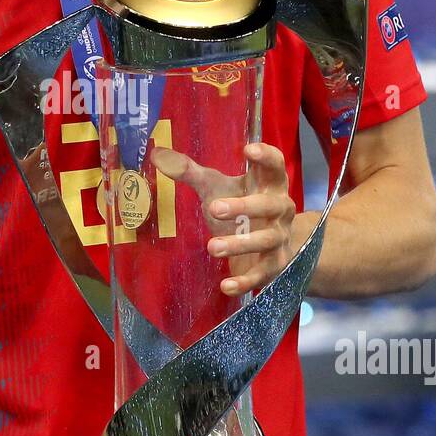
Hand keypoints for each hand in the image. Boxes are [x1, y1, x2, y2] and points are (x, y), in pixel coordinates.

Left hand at [152, 141, 296, 299]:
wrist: (270, 246)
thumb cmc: (240, 207)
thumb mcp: (216, 187)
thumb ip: (190, 171)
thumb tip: (156, 154)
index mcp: (269, 184)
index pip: (274, 165)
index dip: (265, 156)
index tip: (248, 150)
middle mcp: (280, 209)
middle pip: (268, 205)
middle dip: (244, 207)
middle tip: (214, 208)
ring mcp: (279, 238)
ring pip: (265, 241)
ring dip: (240, 244)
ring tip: (212, 247)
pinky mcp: (274, 265)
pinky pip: (262, 274)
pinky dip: (245, 281)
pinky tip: (226, 285)